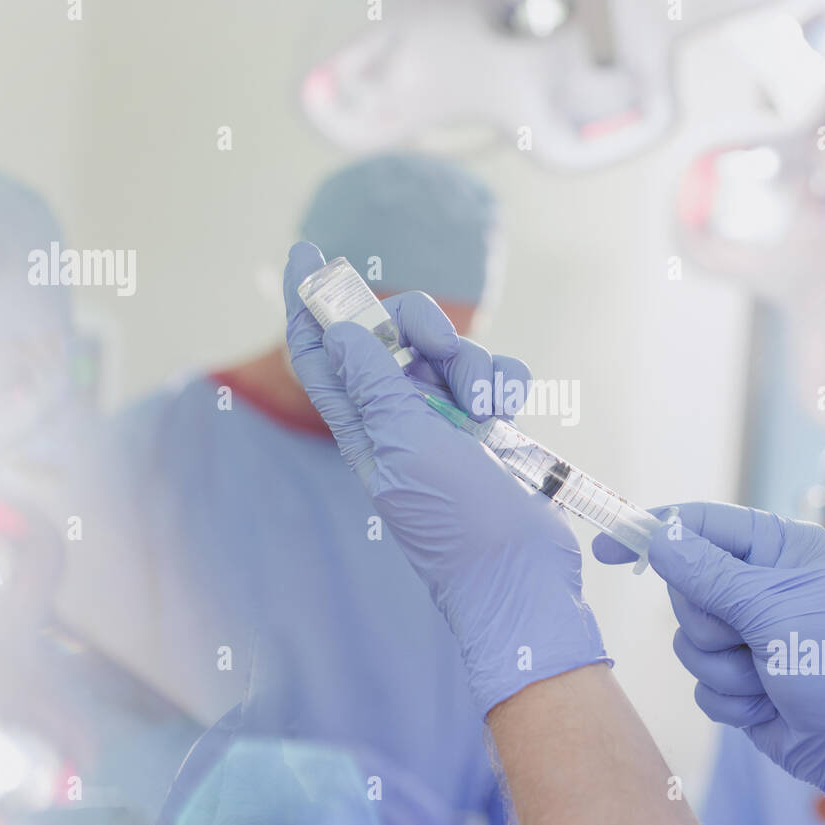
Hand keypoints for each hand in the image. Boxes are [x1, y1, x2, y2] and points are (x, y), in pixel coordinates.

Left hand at [283, 242, 607, 716]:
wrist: (519, 573)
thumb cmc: (455, 520)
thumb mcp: (404, 444)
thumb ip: (372, 383)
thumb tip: (338, 329)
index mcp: (362, 425)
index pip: (319, 353)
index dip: (307, 303)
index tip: (305, 251)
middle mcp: (399, 416)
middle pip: (391, 337)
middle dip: (416, 325)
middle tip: (437, 342)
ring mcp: (447, 421)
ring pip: (449, 351)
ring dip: (472, 363)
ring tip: (488, 405)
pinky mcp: (490, 426)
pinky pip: (492, 376)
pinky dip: (504, 382)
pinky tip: (509, 411)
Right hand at [594, 502, 824, 824]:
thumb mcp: (777, 611)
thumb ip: (711, 575)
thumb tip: (660, 539)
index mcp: (780, 550)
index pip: (702, 523)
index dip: (655, 531)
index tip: (609, 545)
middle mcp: (760, 585)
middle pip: (684, 587)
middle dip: (710, 623)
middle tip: (750, 638)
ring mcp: (748, 632)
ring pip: (687, 639)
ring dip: (723, 667)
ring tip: (768, 676)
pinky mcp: (739, 676)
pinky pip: (699, 679)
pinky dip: (730, 697)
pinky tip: (768, 702)